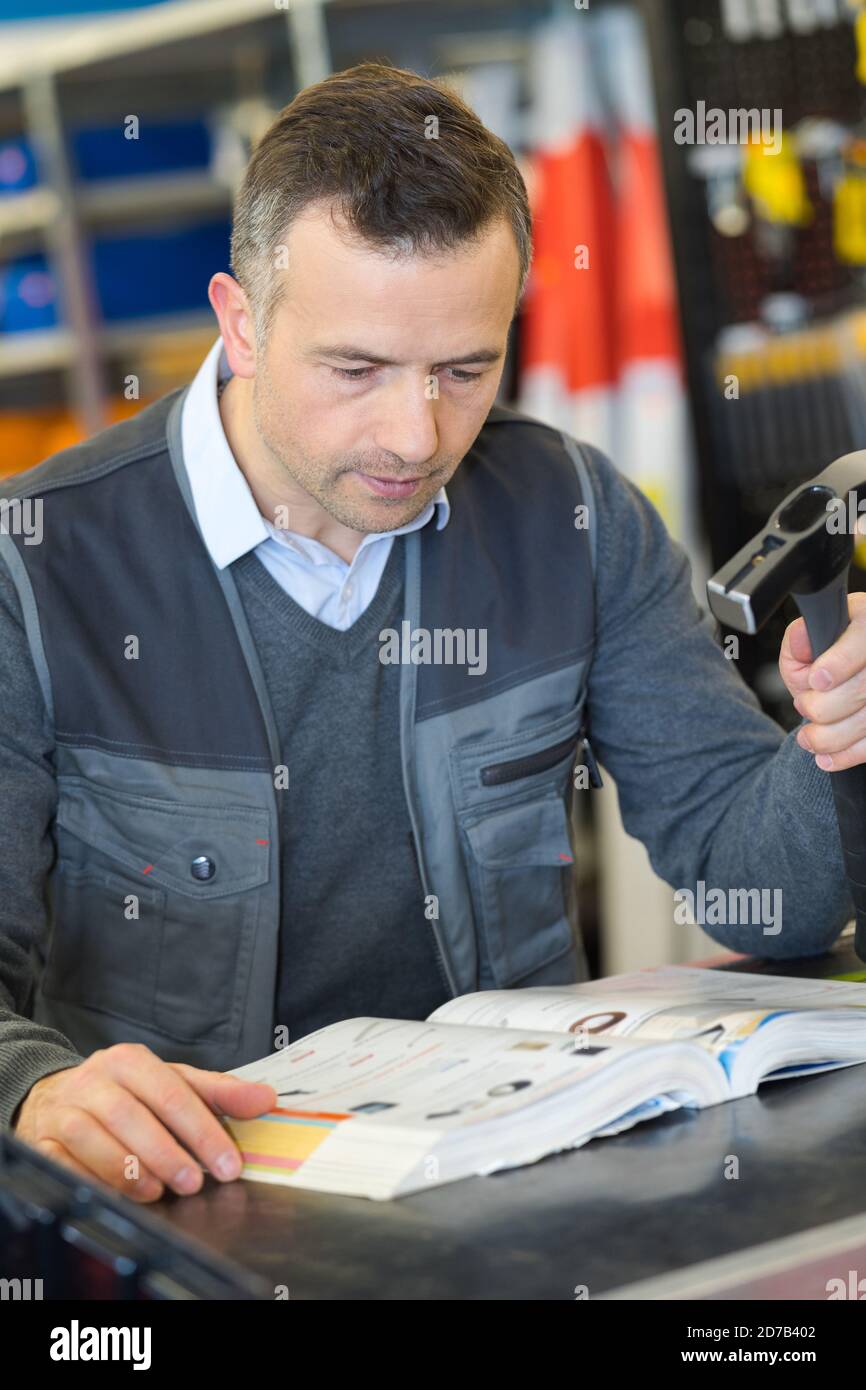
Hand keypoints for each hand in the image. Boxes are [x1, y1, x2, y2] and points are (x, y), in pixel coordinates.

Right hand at [13, 1043, 275, 1202]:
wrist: (57, 1096)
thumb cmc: (127, 1093)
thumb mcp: (172, 1084)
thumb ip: (219, 1093)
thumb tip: (267, 1098)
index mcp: (130, 1061)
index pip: (172, 1094)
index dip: (203, 1131)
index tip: (229, 1164)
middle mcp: (95, 1080)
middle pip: (132, 1117)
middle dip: (168, 1154)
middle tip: (195, 1183)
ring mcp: (65, 1109)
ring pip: (96, 1140)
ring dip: (131, 1171)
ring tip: (160, 1191)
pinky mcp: (43, 1140)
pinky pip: (64, 1163)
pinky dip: (95, 1180)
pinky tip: (122, 1194)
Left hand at [780, 592, 865, 770]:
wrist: (837, 687)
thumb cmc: (824, 664)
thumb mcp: (805, 648)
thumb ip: (797, 642)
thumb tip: (802, 636)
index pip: (863, 640)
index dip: (840, 663)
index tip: (816, 680)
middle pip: (865, 686)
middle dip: (825, 706)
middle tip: (803, 706)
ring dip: (831, 736)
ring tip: (808, 738)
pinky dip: (847, 754)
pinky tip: (826, 756)